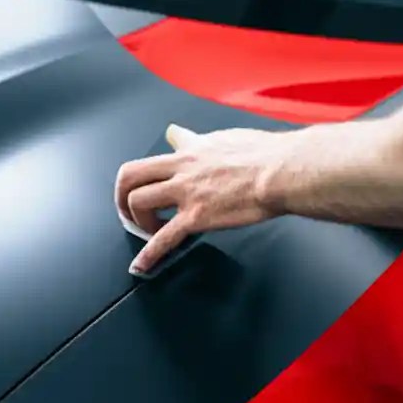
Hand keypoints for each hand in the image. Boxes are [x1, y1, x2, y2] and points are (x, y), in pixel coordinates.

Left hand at [115, 123, 288, 274]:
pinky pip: (163, 238)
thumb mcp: (228, 139)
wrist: (280, 171)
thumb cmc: (265, 155)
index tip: (144, 185)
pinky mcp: (196, 217)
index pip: (155, 155)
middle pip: (131, 175)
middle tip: (129, 210)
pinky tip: (140, 267)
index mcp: (191, 151)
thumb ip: (205, 141)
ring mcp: (186, 193)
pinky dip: (148, 255)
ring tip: (149, 232)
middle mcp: (181, 169)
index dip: (144, 173)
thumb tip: (194, 136)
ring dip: (138, 220)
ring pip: (139, 202)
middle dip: (122, 195)